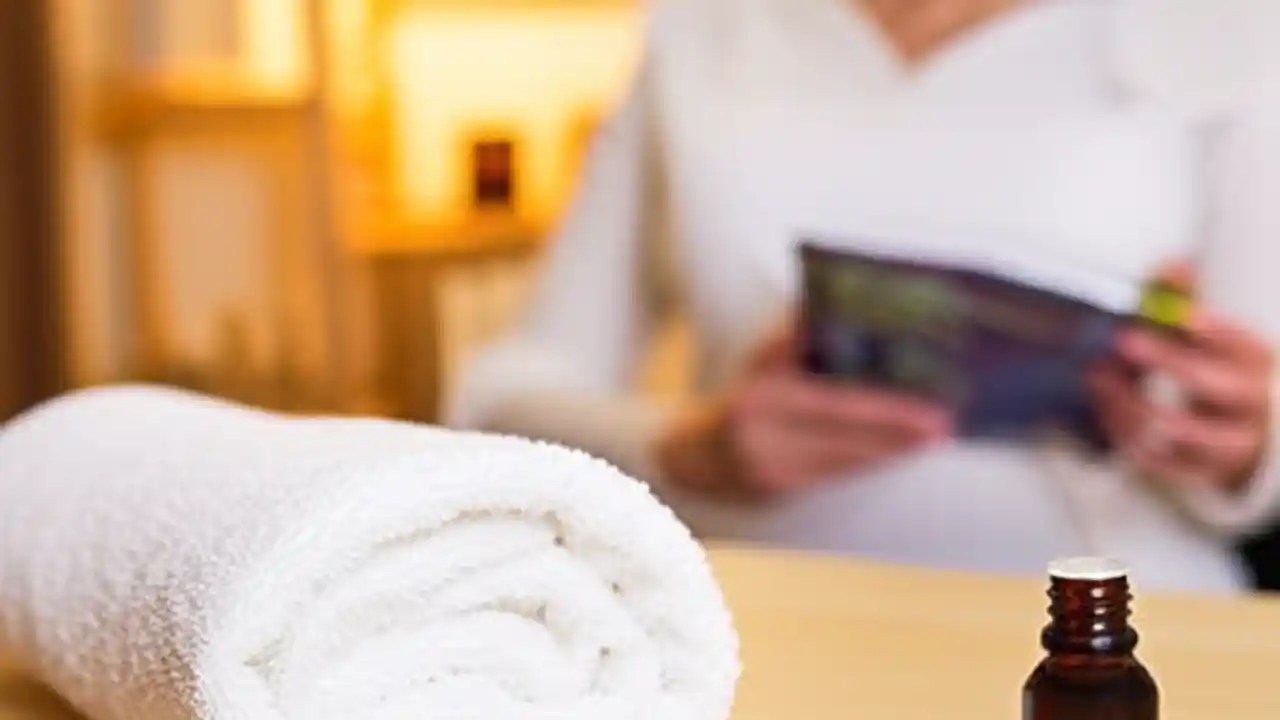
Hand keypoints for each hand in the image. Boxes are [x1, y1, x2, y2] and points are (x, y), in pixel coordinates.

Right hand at [656, 328, 952, 497]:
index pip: (830, 394)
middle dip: (896, 425)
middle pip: (842, 426)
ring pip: (842, 455)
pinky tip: (896, 452)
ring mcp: (765, 461)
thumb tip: (841, 310)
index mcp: (760, 388)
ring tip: (931, 435)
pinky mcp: (774, 489)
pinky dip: (867, 461)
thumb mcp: (762, 360)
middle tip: (941, 423)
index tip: (920, 394)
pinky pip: (832, 473)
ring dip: (890, 447)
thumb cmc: (745, 395)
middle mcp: (759, 426)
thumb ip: (796, 337)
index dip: (879, 400)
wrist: (690, 455)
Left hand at [1089, 307, 1272, 491]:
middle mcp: (1250, 406)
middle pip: (1210, 384)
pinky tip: (1106, 407)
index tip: (1182, 315)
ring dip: (1128, 400)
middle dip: (1165, 359)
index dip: (1213, 329)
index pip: (1241, 344)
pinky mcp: (1199, 472)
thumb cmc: (1221, 375)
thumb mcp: (1211, 336)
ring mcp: (1227, 444)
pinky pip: (1156, 459)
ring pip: (1176, 428)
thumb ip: (1188, 298)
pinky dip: (1123, 431)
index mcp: (1256, 364)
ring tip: (1100, 376)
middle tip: (1126, 340)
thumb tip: (1173, 266)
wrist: (1244, 434)